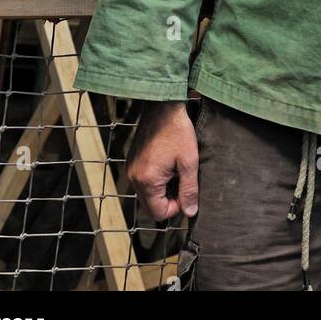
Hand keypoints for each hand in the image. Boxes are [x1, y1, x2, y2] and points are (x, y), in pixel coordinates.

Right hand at [127, 101, 198, 222]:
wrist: (162, 106)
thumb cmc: (177, 131)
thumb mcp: (189, 162)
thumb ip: (189, 190)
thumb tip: (189, 213)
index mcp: (147, 181)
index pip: (158, 213)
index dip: (176, 207)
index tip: (185, 190)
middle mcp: (134, 178)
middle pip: (150, 206)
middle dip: (168, 200)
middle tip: (181, 180)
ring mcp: (130, 170)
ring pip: (146, 194)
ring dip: (161, 190)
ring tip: (174, 170)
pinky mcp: (131, 162)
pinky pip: (142, 182)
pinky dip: (154, 180)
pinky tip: (165, 164)